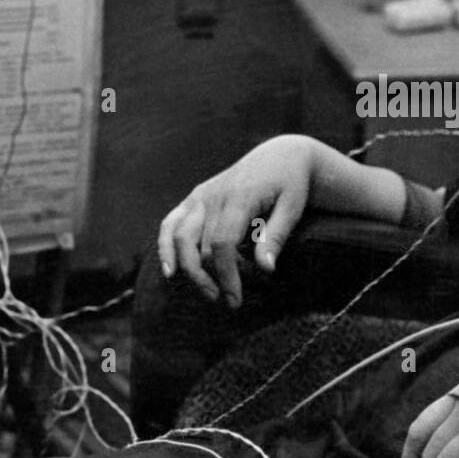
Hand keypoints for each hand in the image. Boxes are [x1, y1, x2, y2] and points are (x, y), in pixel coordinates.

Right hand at [157, 135, 315, 308]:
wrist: (280, 156)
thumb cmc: (291, 183)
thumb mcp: (293, 207)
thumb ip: (276, 236)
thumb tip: (267, 270)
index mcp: (239, 196)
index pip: (222, 243)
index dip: (226, 274)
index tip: (236, 299)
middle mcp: (213, 195)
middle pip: (200, 245)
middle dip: (210, 278)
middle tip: (230, 301)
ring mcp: (200, 196)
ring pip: (179, 236)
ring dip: (188, 268)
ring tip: (208, 292)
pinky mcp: (194, 198)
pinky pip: (171, 223)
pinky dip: (165, 247)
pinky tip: (169, 272)